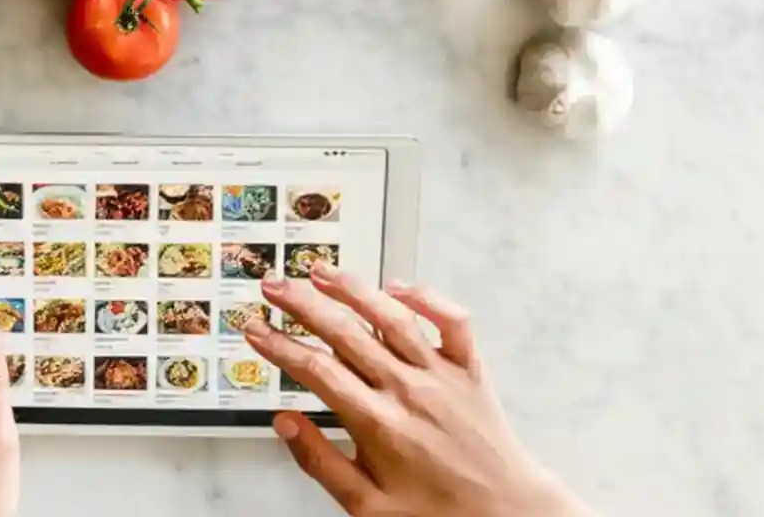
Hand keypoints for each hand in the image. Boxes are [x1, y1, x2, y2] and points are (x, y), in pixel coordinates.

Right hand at [246, 264, 592, 516]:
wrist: (508, 515)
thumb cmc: (439, 515)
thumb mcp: (367, 507)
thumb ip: (321, 462)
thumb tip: (285, 424)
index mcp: (379, 425)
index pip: (316, 370)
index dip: (279, 345)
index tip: (255, 329)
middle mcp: (408, 391)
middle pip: (345, 333)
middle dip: (302, 304)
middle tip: (274, 287)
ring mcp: (441, 376)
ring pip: (390, 317)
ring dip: (352, 289)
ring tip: (321, 271)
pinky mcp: (469, 370)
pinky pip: (452, 321)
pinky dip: (426, 298)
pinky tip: (398, 286)